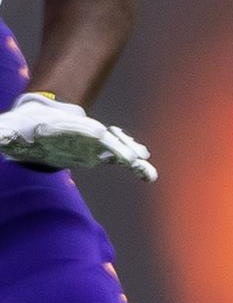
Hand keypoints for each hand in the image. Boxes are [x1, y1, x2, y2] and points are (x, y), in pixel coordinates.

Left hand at [0, 92, 154, 180]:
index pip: (85, 130)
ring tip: (146, 166)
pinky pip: (122, 160)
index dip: (95, 134)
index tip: (103, 136)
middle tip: (134, 157)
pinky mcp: (100, 154)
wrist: (36, 127)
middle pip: (108, 139)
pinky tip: (148, 175)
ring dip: (133, 155)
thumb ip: (3, 133)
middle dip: (121, 147)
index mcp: (68, 128)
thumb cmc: (23, 129)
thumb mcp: (9, 131)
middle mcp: (87, 135)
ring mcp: (96, 144)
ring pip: (120, 149)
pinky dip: (136, 166)